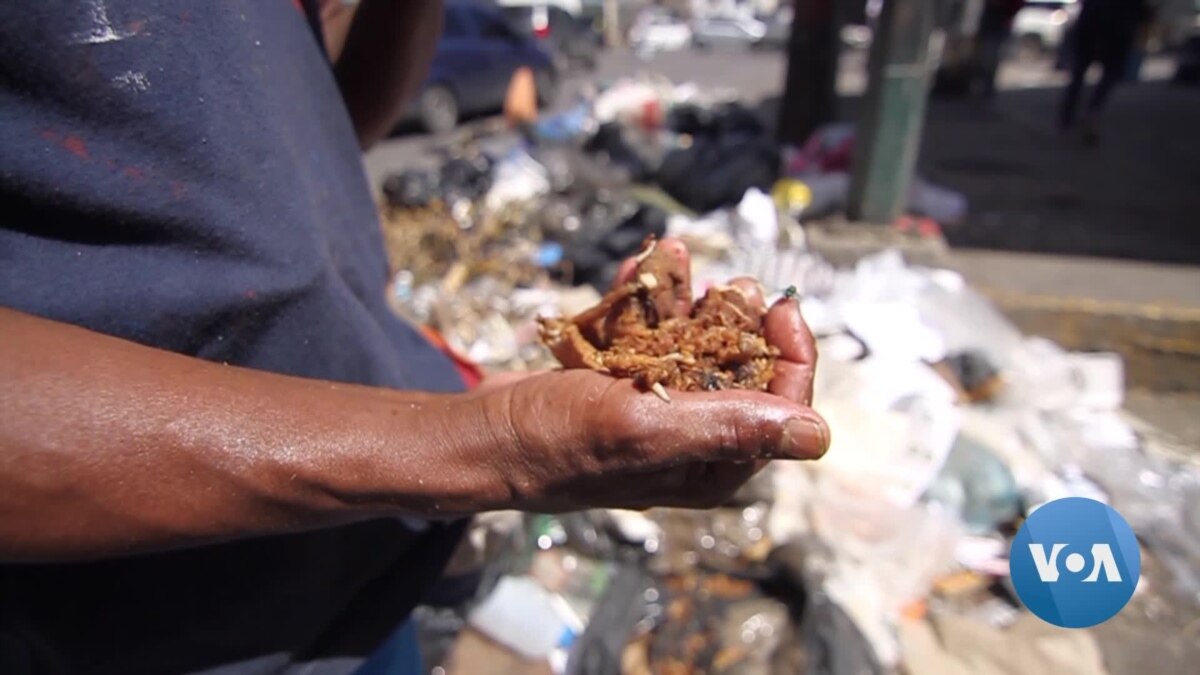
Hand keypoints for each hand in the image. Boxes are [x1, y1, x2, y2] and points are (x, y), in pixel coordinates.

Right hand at [454, 238, 826, 511]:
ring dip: (688, 295)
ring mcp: (656, 406)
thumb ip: (730, 428)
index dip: (790, 351)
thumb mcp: (646, 429)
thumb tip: (820, 437)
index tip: (776, 305)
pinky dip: (645, 297)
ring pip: (693, 340)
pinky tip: (641, 263)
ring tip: (679, 256)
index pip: (784, 407)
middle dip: (737, 318)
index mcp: (715, 464)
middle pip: (742, 366)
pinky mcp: (621, 381)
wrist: (483, 437)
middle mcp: (694, 438)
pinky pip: (649, 332)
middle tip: (732, 285)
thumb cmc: (559, 444)